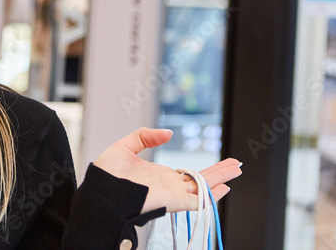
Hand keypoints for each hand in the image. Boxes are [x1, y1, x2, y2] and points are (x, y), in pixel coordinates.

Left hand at [93, 128, 241, 213]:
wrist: (98, 190)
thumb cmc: (106, 175)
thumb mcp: (125, 147)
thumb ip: (145, 137)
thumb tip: (167, 133)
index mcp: (159, 176)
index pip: (188, 174)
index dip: (205, 169)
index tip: (221, 164)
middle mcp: (169, 187)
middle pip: (201, 181)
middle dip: (220, 173)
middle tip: (237, 165)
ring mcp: (172, 195)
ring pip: (202, 188)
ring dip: (221, 179)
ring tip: (237, 169)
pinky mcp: (171, 202)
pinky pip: (196, 201)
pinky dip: (211, 195)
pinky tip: (225, 187)